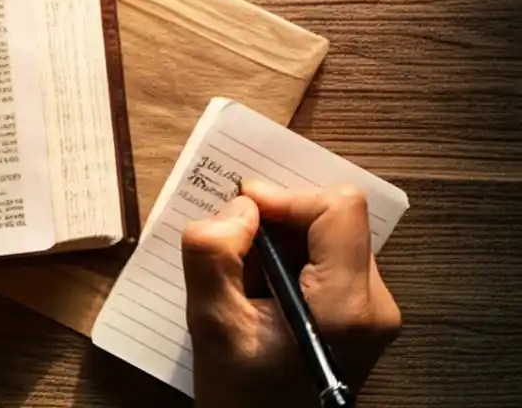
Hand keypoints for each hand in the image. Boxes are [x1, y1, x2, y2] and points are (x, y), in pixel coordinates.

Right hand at [181, 181, 401, 407]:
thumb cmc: (243, 397)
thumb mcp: (211, 326)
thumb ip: (214, 255)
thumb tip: (239, 208)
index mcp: (346, 306)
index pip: (338, 209)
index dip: (285, 197)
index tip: (241, 213)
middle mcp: (374, 303)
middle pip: (333, 220)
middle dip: (277, 222)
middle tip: (235, 250)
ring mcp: (373, 311)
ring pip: (328, 236)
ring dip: (280, 242)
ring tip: (245, 279)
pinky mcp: (361, 315)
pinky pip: (328, 259)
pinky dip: (290, 259)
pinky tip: (261, 291)